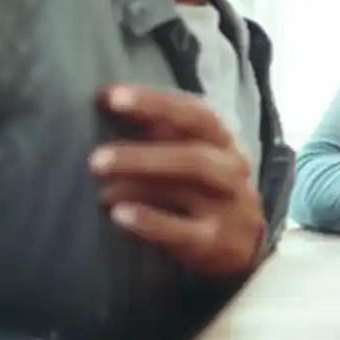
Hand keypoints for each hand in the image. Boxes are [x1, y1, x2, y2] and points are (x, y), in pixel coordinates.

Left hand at [89, 84, 265, 276]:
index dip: (155, 103)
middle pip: (195, 155)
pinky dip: (150, 222)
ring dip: (142, 183)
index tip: (111, 97)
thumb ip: (161, 132)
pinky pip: (183, 231)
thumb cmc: (203, 188)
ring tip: (102, 187)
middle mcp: (232, 169)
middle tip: (96, 159)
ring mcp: (228, 206)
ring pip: (189, 187)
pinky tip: (120, 216)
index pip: (196, 114)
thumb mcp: (193, 155)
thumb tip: (106, 100)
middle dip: (143, 153)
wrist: (242, 242)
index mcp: (224, 141)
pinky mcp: (215, 242)